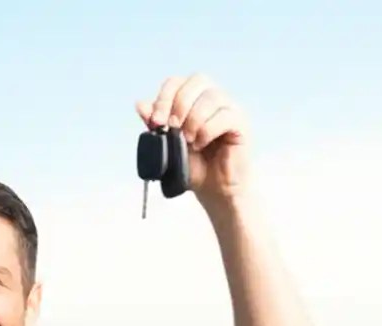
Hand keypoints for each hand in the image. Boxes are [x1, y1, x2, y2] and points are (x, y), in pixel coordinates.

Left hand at [136, 74, 250, 208]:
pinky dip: (207, 130)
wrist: (212, 189)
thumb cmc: (193, 165)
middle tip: (171, 127)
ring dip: (193, 119)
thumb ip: (155, 124)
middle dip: (179, 104)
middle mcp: (213, 99)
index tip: (155, 121)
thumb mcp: (166, 144)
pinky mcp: (240, 124)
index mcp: (193, 99)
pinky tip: (200, 144)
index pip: (178, 82)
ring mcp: (229, 109)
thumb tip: (140, 104)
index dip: (164, 97)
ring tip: (187, 140)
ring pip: (211, 98)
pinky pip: (225, 116)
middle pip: (197, 80)